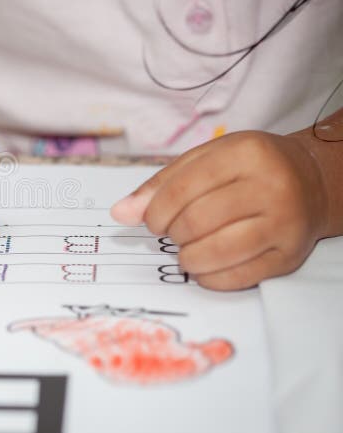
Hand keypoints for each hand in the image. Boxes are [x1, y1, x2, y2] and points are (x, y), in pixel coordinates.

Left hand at [110, 131, 328, 289]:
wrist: (311, 182)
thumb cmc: (248, 169)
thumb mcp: (207, 160)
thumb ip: (162, 184)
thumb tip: (121, 213)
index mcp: (246, 154)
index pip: (182, 189)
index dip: (155, 211)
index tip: (150, 219)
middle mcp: (271, 187)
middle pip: (196, 222)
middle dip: (171, 233)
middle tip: (171, 232)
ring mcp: (284, 224)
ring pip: (216, 252)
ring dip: (188, 258)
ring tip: (186, 250)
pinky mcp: (289, 257)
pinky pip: (237, 277)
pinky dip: (209, 277)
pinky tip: (205, 266)